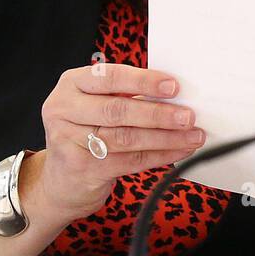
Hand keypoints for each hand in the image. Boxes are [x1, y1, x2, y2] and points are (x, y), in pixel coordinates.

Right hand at [32, 64, 204, 222]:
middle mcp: (63, 109)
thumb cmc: (88, 130)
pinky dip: (160, 155)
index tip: (173, 86)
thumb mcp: (97, 103)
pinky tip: (179, 151)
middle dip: (158, 114)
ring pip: (126, 138)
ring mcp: (69, 140)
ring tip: (192, 136)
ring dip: (166, 137)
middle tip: (188, 116)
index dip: (143, 82)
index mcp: (72, 84)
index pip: (109, 77)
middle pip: (118, 110)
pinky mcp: (82, 168)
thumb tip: (178, 96)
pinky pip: (130, 161)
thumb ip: (127, 95)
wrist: (61, 178)